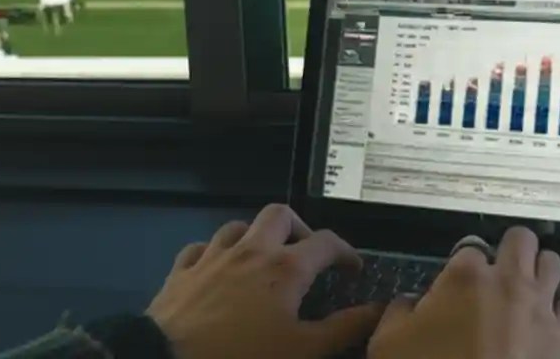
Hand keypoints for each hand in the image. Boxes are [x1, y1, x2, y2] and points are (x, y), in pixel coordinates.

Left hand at [146, 204, 381, 358]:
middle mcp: (251, 250)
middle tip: (305, 253)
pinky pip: (200, 248)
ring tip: (263, 259)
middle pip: (280, 215)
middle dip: (299, 228)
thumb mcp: (302, 350)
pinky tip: (217, 269)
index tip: (353, 270)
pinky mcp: (181, 271)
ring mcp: (212, 257)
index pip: (327, 242)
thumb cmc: (243, 355)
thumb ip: (344, 328)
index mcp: (286, 267)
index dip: (346, 252)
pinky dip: (214, 253)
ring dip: (256, 237)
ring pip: (238, 226)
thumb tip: (378, 310)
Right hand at [368, 227, 559, 358]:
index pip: (468, 249)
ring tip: (525, 290)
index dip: (461, 268)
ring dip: (538, 271)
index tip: (455, 289)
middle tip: (497, 275)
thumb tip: (410, 304)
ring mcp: (541, 306)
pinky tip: (546, 319)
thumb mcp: (386, 345)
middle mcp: (508, 280)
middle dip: (509, 251)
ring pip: (551, 262)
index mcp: (465, 276)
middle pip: (520, 240)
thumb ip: (398, 313)